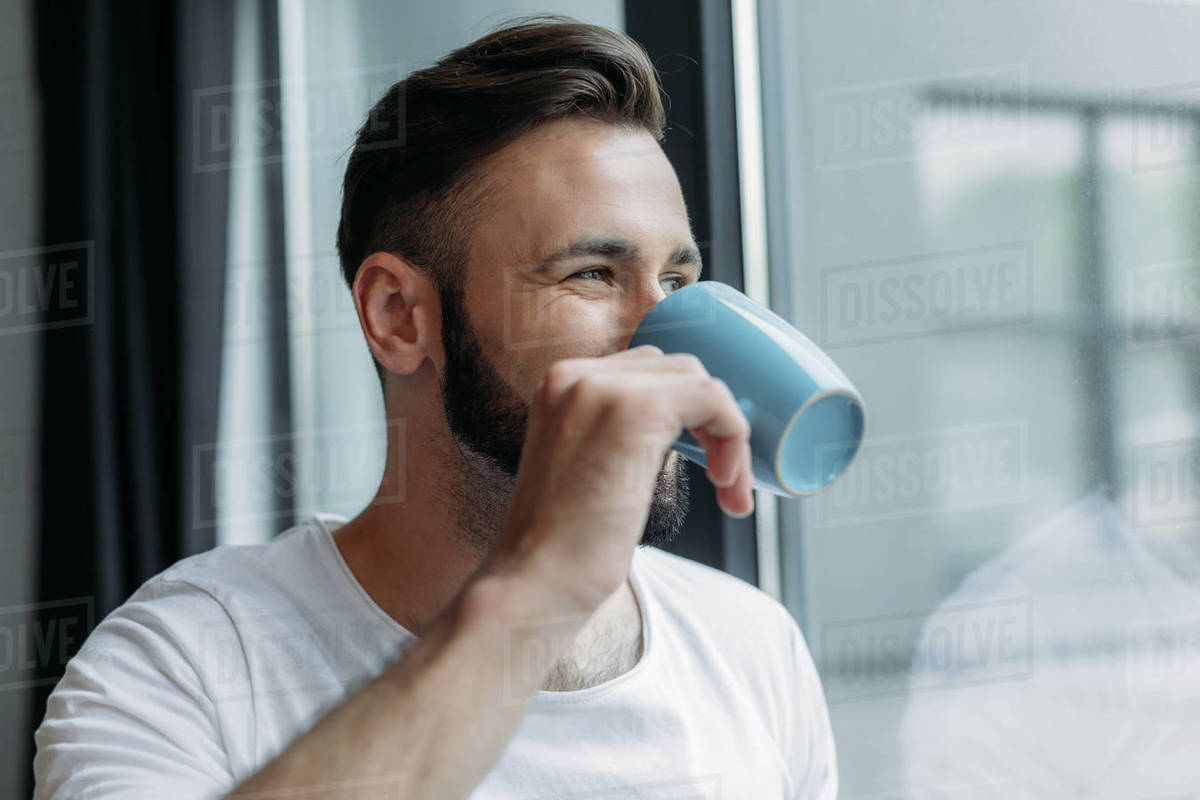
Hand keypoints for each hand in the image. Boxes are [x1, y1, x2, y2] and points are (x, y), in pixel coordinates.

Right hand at [485, 345, 753, 613]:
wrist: (535, 583)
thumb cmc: (562, 547)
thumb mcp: (586, 467)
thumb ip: (616, 433)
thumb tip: (685, 427)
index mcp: (559, 384)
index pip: (646, 370)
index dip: (687, 414)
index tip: (704, 465)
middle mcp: (576, 374)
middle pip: (677, 370)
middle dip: (711, 422)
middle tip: (723, 481)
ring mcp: (603, 387)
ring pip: (699, 382)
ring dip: (727, 435)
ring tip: (727, 489)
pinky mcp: (637, 410)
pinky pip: (713, 400)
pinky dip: (733, 439)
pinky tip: (725, 486)